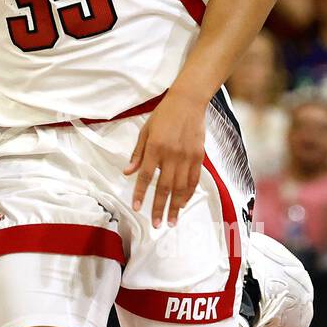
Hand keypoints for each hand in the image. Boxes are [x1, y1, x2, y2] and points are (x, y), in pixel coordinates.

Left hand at [125, 91, 206, 227]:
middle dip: (160, 207)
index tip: (137, 208)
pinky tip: (184, 204)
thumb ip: (137, 154)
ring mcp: (187, 157)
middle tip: (156, 224)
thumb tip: (127, 173)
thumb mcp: (145, 131)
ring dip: (176, 206)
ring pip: (181, 187)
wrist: (188, 103)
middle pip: (165, 187)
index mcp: (155, 148)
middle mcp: (171, 155)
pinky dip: (188, 194)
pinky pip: (193, 180)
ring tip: (171, 221)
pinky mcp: (199, 157)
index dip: (141, 193)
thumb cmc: (163, 116)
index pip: (146, 176)